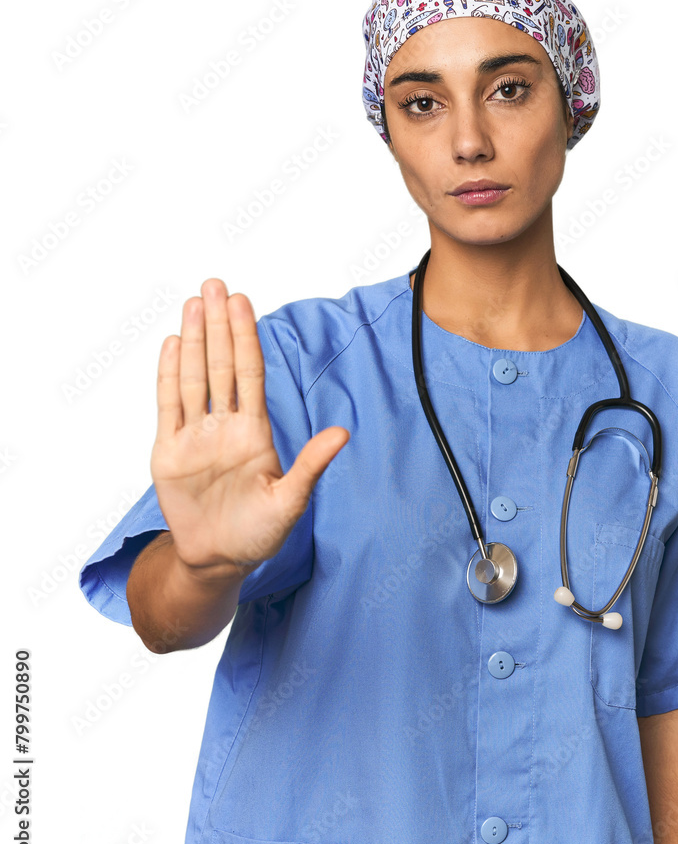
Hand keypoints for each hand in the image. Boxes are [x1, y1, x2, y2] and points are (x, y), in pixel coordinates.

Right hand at [151, 278, 348, 579]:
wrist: (218, 558)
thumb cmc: (258, 532)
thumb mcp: (290, 501)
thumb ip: (311, 465)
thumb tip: (344, 433)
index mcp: (254, 432)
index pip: (250, 373)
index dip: (246, 337)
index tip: (244, 302)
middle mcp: (225, 426)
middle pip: (220, 365)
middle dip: (217, 325)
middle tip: (214, 284)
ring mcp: (195, 436)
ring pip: (194, 378)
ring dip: (193, 341)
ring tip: (193, 304)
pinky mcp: (168, 453)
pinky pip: (168, 407)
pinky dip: (169, 376)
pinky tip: (172, 344)